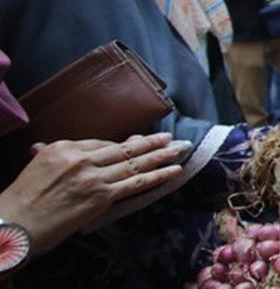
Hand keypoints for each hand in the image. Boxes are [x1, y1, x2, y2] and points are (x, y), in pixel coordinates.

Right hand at [0, 133, 188, 256]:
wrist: (15, 225)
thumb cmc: (21, 200)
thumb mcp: (35, 167)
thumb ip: (46, 154)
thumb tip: (43, 147)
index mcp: (64, 148)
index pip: (101, 144)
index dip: (124, 145)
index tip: (139, 143)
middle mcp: (81, 158)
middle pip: (123, 149)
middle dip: (151, 143)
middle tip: (171, 139)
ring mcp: (93, 177)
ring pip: (135, 163)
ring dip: (161, 155)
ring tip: (180, 149)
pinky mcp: (101, 196)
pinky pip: (136, 183)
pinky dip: (158, 175)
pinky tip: (173, 170)